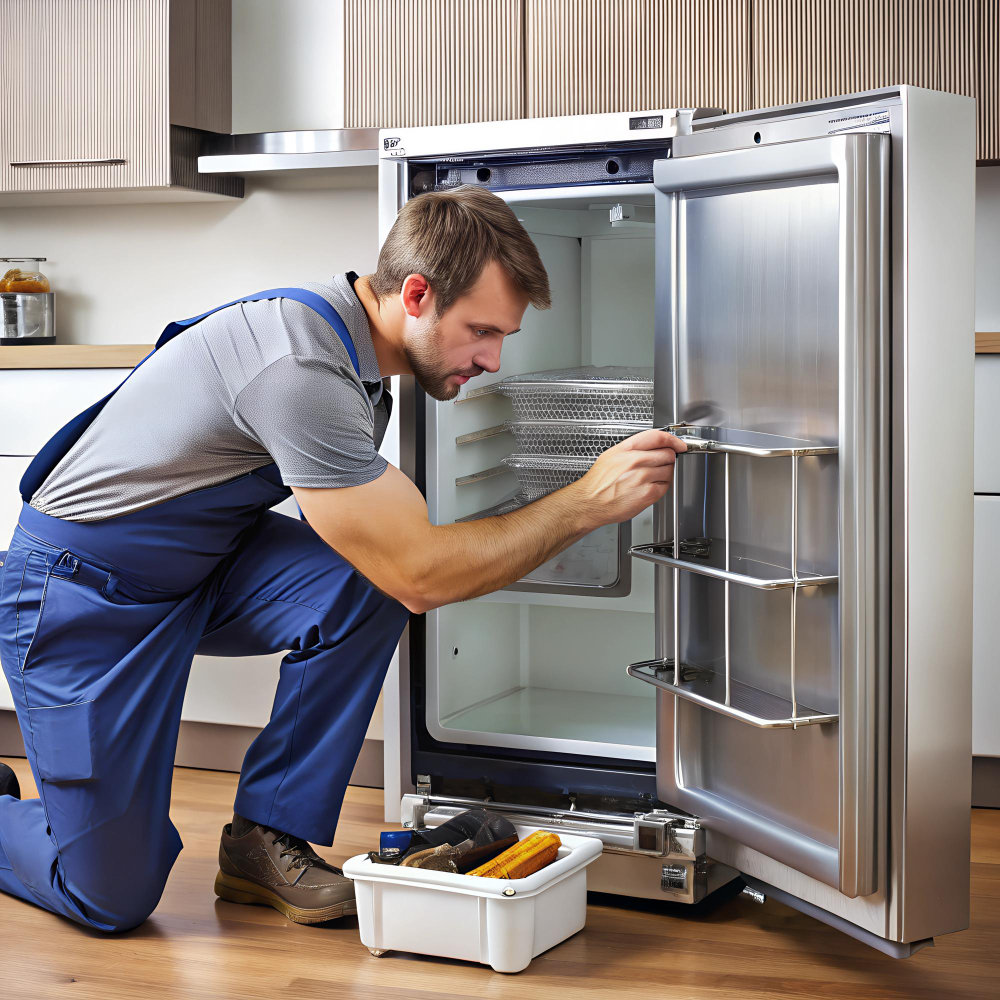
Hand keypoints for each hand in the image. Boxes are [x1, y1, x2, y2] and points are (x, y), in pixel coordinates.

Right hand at [569, 428, 686, 528]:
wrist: (590, 503)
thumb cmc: (599, 483)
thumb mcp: (611, 455)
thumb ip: (633, 448)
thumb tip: (654, 445)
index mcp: (626, 449)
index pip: (657, 437)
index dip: (673, 440)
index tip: (679, 444)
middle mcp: (634, 461)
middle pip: (667, 453)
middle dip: (667, 458)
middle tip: (658, 464)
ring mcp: (642, 477)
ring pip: (669, 470)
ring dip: (664, 473)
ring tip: (649, 478)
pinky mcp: (648, 494)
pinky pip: (666, 486)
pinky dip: (661, 487)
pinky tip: (648, 488)